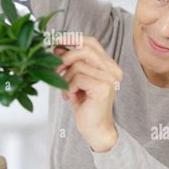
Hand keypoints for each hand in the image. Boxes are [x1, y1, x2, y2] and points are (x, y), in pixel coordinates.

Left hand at [54, 37, 122, 151]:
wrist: (94, 129)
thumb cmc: (85, 104)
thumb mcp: (75, 79)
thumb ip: (70, 63)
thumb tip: (57, 48)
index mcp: (108, 64)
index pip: (91, 43)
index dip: (73, 39)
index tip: (56, 40)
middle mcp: (112, 69)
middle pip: (84, 49)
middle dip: (65, 58)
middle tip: (56, 70)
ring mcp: (110, 78)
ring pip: (78, 64)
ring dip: (66, 78)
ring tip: (67, 90)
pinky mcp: (103, 87)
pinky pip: (78, 78)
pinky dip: (69, 87)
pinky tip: (72, 97)